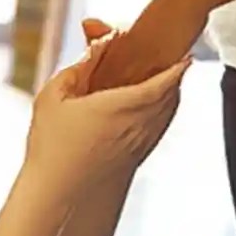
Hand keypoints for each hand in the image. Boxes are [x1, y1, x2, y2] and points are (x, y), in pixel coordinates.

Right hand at [25, 31, 189, 195]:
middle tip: (169, 58)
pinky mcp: (137, 158)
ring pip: (168, 112)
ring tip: (161, 77)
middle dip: (173, 74)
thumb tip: (102, 42)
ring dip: (169, 92)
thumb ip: (82, 65)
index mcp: (120, 107)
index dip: (176, 66)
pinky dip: (162, 110)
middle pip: (171, 95)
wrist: (56, 193)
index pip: (162, 82)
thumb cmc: (51, 145)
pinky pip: (160, 127)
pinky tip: (148, 105)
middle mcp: (138, 126)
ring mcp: (140, 144)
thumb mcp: (55, 95)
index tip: (184, 53)